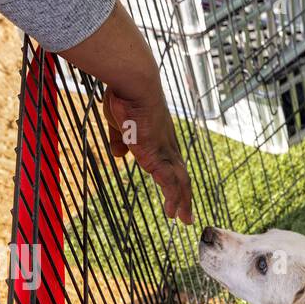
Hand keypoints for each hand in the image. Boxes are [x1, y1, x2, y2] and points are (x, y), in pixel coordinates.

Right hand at [59, 3, 194, 223]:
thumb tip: (118, 155)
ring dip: (182, 201)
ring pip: (180, 182)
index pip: (170, 162)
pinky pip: (170, 183)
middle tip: (186, 214)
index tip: (174, 191)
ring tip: (183, 219)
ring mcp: (165, 151)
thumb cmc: (123, 97)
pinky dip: (174, 199)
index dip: (173, 178)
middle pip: (180, 175)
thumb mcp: (118, 123)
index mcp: (158, 137)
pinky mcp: (158, 156)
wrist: (133, 84)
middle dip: (184, 195)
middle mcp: (167, 146)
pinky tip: (173, 214)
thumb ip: (119, 139)